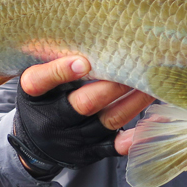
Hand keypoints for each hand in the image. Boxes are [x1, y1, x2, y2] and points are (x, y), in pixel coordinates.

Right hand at [10, 56, 153, 175]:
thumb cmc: (42, 99)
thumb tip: (93, 34)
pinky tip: (153, 119)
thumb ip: (55, 61)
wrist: (34, 145)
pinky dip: (135, 136)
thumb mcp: (36, 80)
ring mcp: (72, 139)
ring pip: (108, 120)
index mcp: (33, 95)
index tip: (83, 61)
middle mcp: (51, 120)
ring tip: (152, 84)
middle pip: (84, 103)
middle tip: (137, 66)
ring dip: (133, 102)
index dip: (61, 71)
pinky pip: (115, 147)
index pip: (40, 82)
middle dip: (113, 85)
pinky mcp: (88, 153)